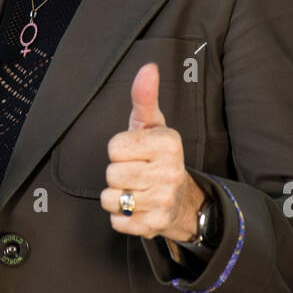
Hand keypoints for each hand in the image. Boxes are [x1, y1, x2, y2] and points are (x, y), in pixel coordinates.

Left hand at [101, 62, 206, 242]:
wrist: (181, 199)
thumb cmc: (157, 156)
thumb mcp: (151, 125)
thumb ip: (145, 97)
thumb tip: (148, 67)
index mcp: (169, 143)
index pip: (115, 146)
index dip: (118, 150)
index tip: (134, 152)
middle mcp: (171, 172)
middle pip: (112, 174)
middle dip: (117, 174)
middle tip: (135, 173)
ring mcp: (164, 200)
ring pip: (111, 199)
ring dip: (116, 196)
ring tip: (134, 190)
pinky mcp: (156, 225)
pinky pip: (117, 221)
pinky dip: (121, 217)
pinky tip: (137, 208)